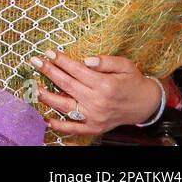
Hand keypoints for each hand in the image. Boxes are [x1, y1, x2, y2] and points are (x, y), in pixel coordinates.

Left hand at [34, 50, 161, 136]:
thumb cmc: (133, 82)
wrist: (146, 105)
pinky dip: (60, 126)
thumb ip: (105, 61)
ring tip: (35, 87)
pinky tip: (47, 119)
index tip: (49, 52)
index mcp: (104, 85)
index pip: (76, 70)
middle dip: (49, 71)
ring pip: (65, 106)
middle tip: (35, 61)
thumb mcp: (125, 65)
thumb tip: (86, 60)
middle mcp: (97, 101)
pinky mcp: (95, 127)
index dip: (61, 60)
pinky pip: (74, 128)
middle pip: (66, 85)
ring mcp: (94, 116)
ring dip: (47, 97)